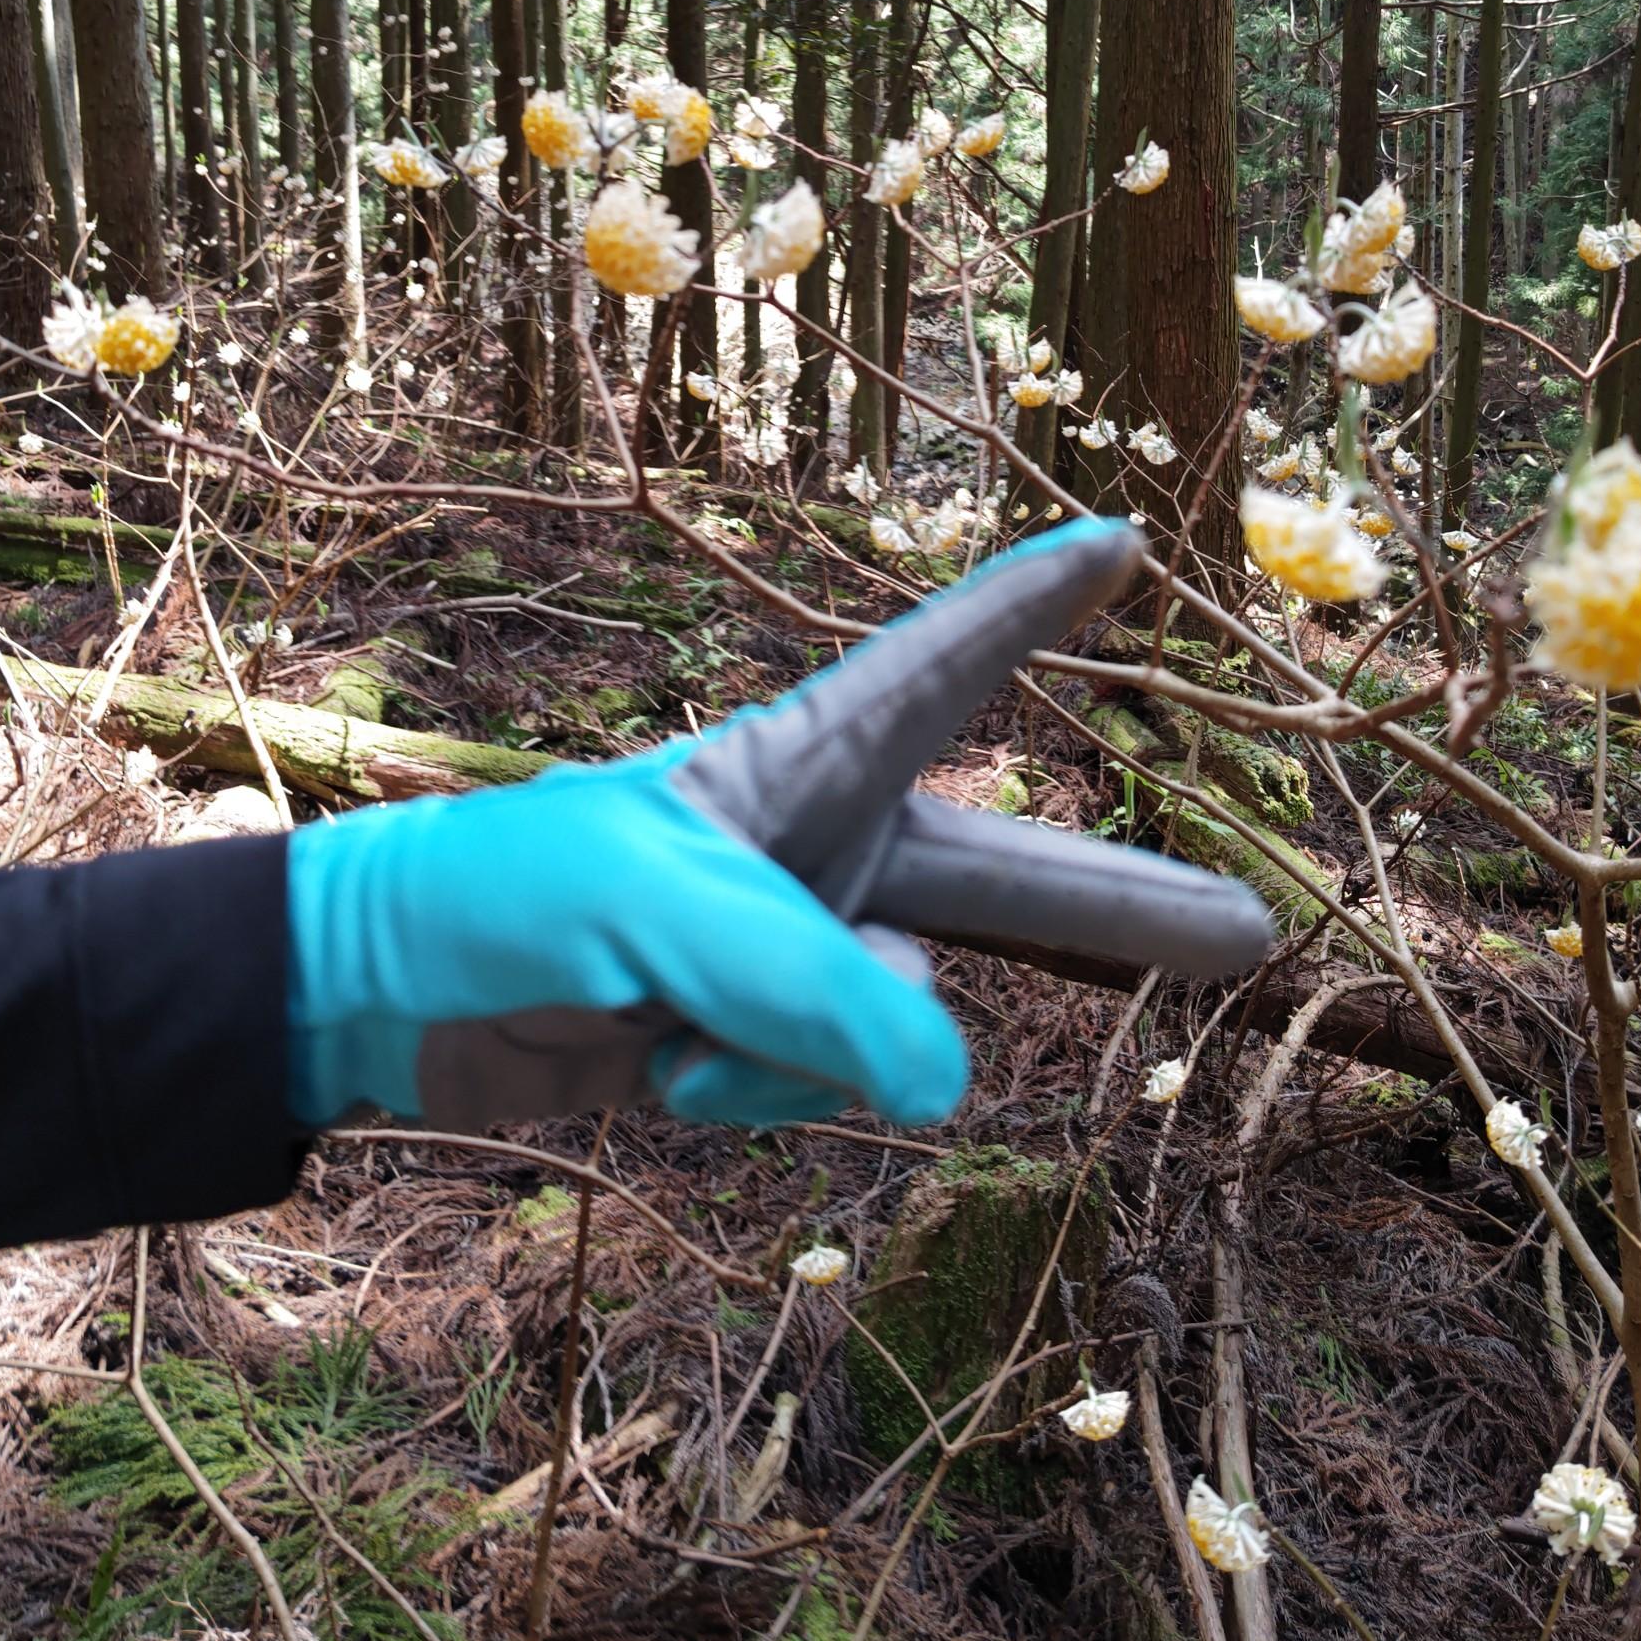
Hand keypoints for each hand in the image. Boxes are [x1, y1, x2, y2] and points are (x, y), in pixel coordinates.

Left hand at [285, 517, 1271, 1132]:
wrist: (386, 999)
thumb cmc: (505, 895)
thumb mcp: (654, 914)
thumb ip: (812, 986)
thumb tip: (945, 1077)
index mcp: (801, 762)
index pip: (944, 667)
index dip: (1035, 605)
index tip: (1121, 541)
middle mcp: (822, 848)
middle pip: (1008, 876)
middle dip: (1121, 909)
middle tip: (1254, 933)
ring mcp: (796, 949)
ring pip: (905, 1018)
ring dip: (805, 1051)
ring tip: (676, 1027)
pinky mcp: (757, 1040)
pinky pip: (829, 1089)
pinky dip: (755, 1100)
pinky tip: (662, 1074)